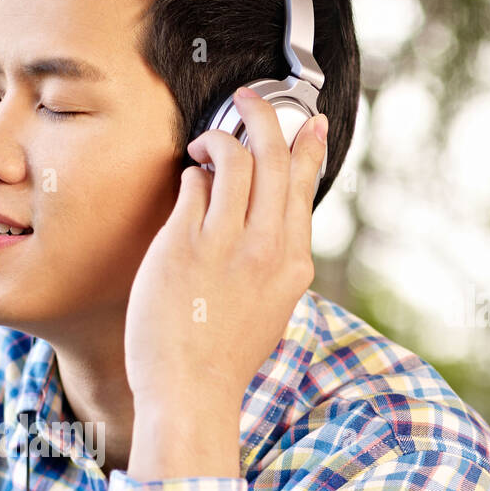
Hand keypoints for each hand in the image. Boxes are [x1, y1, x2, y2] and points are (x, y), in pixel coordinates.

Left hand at [124, 87, 327, 425]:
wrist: (189, 393)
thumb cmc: (222, 358)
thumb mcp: (271, 308)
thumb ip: (276, 262)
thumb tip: (273, 220)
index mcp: (293, 265)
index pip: (304, 186)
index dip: (306, 145)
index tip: (307, 121)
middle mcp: (265, 249)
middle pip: (275, 158)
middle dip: (264, 115)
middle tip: (248, 98)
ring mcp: (224, 245)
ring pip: (234, 160)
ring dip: (220, 138)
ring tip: (206, 143)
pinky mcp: (182, 246)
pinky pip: (192, 185)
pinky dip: (191, 174)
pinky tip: (186, 181)